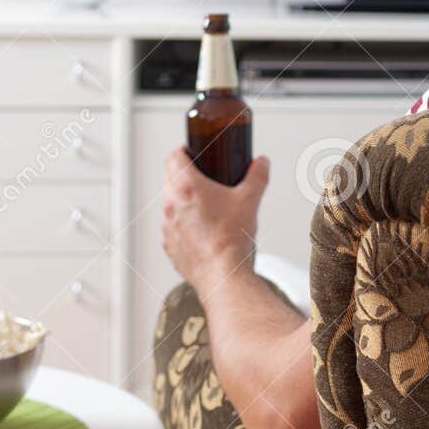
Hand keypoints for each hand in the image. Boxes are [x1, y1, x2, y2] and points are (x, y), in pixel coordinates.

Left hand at [161, 147, 270, 296]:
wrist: (223, 276)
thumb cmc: (232, 239)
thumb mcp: (250, 199)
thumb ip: (258, 176)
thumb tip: (262, 163)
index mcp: (187, 187)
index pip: (173, 157)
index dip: (183, 152)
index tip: (194, 154)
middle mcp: (171, 204)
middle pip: (170, 179)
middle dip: (186, 177)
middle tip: (207, 181)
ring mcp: (167, 226)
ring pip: (170, 204)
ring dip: (183, 202)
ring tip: (207, 209)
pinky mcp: (169, 245)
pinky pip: (172, 228)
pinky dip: (183, 225)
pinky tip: (203, 231)